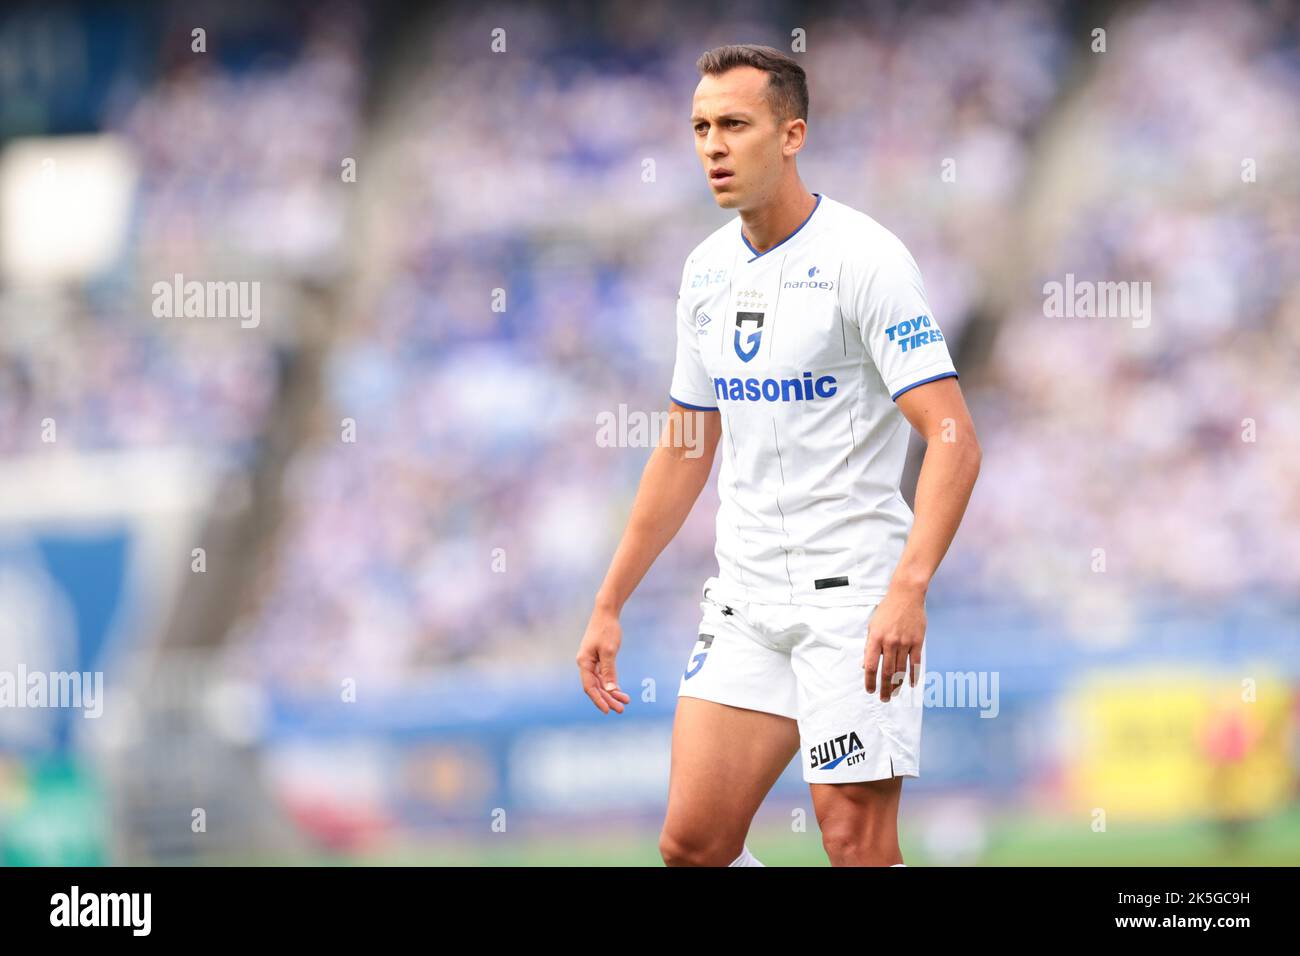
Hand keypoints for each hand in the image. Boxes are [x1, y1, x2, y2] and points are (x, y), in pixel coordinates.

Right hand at [576, 606, 632, 713]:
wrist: (606, 613)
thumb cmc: (607, 630)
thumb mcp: (609, 651)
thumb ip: (609, 671)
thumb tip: (610, 690)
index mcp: (584, 662)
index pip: (590, 687)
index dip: (599, 700)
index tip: (609, 710)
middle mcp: (585, 664)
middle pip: (596, 687)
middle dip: (608, 699)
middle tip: (621, 709)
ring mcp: (591, 662)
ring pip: (600, 683)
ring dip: (611, 693)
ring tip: (625, 702)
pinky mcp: (598, 659)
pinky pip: (603, 676)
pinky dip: (611, 683)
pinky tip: (620, 691)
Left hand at [863, 586, 925, 701]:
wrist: (906, 595)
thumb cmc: (887, 610)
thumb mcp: (873, 626)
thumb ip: (870, 647)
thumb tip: (865, 666)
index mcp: (876, 638)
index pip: (871, 665)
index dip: (870, 680)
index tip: (870, 690)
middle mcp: (890, 642)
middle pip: (886, 671)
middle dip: (884, 688)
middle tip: (883, 699)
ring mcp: (905, 642)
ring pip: (900, 669)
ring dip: (897, 684)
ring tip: (894, 694)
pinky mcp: (917, 641)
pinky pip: (915, 663)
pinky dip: (914, 675)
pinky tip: (912, 685)